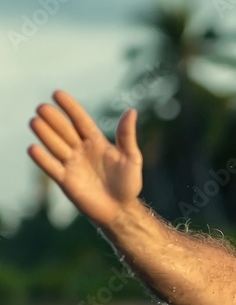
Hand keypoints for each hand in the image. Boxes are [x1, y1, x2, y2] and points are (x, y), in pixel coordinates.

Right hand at [28, 91, 143, 228]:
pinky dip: (43, 159)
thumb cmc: (128, 183)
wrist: (121, 210)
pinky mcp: (66, 181)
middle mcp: (81, 150)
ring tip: (35, 121)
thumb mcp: (131, 157)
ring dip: (45, 135)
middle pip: (65, 131)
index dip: (71, 108)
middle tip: (42, 107)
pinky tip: (33, 148)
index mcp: (97, 142)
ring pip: (56, 146)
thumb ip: (127, 135)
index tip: (57, 94)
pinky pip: (52, 168)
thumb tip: (131, 111)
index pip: (81, 121)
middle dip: (54, 120)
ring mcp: (72, 165)